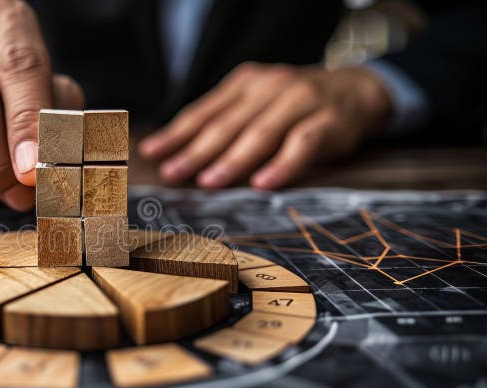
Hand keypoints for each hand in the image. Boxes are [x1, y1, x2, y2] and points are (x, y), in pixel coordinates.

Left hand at [139, 63, 391, 188]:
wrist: (357, 90)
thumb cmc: (294, 106)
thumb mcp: (256, 105)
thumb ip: (223, 124)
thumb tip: (176, 155)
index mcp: (245, 83)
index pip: (204, 112)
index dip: (177, 134)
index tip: (152, 154)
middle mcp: (269, 87)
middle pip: (227, 124)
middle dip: (196, 151)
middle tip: (173, 173)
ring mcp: (300, 101)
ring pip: (261, 133)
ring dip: (233, 160)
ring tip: (209, 182)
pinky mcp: (328, 121)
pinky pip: (302, 144)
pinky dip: (282, 165)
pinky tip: (263, 184)